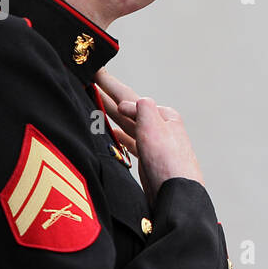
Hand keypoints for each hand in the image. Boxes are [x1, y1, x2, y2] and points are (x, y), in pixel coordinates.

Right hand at [95, 70, 204, 202]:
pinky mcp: (147, 162)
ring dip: (109, 114)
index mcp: (163, 116)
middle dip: (107, 96)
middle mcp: (159, 128)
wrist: (178, 196)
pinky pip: (128, 142)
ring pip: (126, 124)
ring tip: (92, 103)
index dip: (111, 84)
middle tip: (89, 82)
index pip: (131, 97)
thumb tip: (126, 104)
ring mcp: (153, 146)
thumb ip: (141, 108)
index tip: (96, 71)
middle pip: (127, 109)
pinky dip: (117, 135)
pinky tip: (110, 133)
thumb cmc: (170, 163)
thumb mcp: (154, 126)